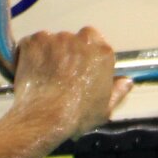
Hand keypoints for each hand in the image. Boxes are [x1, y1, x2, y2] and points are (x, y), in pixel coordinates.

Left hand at [6, 27, 131, 146]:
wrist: (43, 118)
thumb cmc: (76, 115)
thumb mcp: (105, 109)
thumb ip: (118, 91)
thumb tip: (127, 82)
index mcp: (102, 53)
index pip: (96, 42)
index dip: (86, 55)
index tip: (80, 68)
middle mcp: (81, 40)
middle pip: (74, 39)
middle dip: (68, 52)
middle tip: (61, 73)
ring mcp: (56, 39)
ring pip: (52, 41)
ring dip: (49, 53)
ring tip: (44, 75)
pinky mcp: (34, 41)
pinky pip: (31, 43)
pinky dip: (30, 54)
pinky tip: (31, 72)